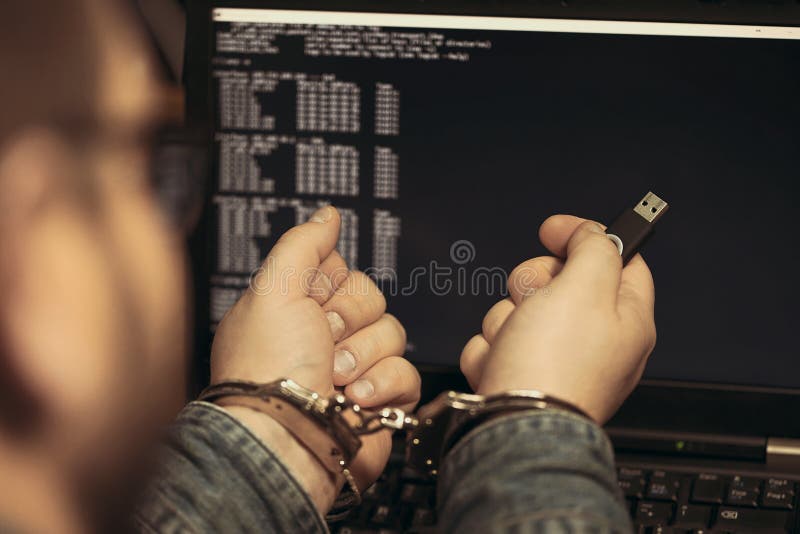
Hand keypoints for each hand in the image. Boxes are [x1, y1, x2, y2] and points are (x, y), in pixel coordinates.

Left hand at [210, 206, 419, 510]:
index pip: (338, 269)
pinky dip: (383, 386)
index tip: (313, 299)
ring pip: (392, 333)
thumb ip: (303, 244)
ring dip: (364, 356)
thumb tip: (327, 214)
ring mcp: (353, 369)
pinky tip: (355, 401)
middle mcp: (322, 337)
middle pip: (371, 297)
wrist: (286, 440)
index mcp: (293, 308)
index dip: (331, 282)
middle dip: (350, 319)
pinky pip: (406, 372)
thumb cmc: (268, 370)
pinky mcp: (379, 399)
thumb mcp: (275, 289)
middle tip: (323, 340)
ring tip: (335, 378)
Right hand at [459, 215, 655, 423]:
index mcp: (625, 320)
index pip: (617, 261)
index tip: (554, 231)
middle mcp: (594, 342)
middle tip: (534, 300)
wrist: (511, 427)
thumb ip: (594, 248)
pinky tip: (501, 365)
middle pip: (558, 282)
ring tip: (514, 344)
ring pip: (518, 310)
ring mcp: (555, 360)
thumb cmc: (554, 366)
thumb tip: (592, 233)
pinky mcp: (521, 375)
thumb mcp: (585, 287)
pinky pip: (496, 341)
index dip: (583, 238)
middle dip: (532, 284)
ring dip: (506, 320)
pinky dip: (491, 349)